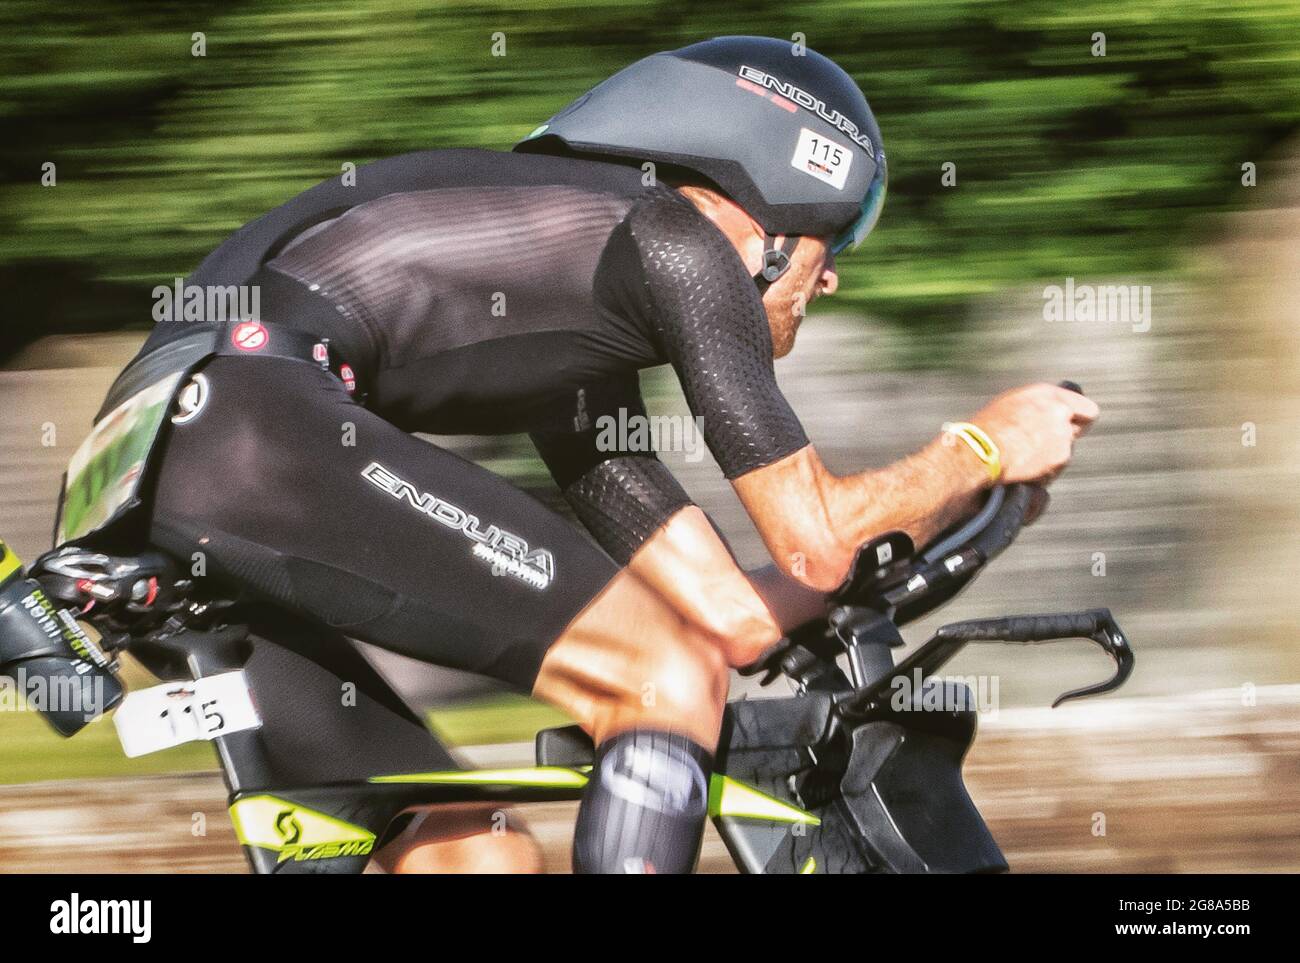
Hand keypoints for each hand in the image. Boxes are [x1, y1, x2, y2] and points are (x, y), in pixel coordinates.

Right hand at [969, 383, 1098, 484]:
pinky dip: (1043, 472)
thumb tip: (1043, 416)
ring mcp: (1063, 436)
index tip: (1070, 426)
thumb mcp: (1010, 406)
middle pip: (1076, 431)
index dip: (1078, 419)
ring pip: (1065, 452)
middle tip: (1042, 446)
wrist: (981, 452)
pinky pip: (1055, 469)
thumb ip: (1035, 408)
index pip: (1085, 408)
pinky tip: (1023, 469)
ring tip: (1022, 459)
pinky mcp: (1060, 458)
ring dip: (1050, 457)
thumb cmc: (985, 430)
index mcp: (1046, 394)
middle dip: (1062, 439)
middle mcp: (1060, 411)